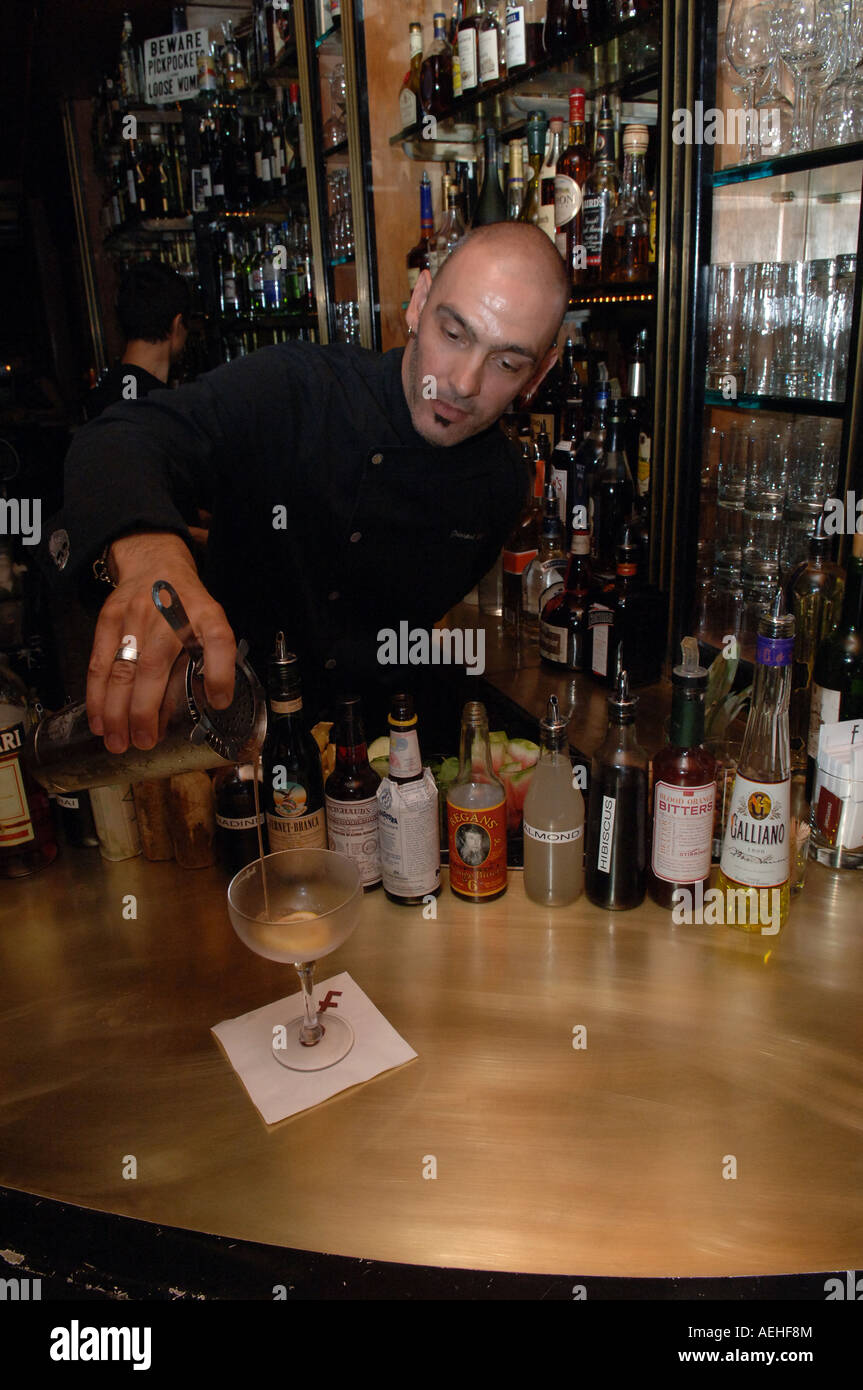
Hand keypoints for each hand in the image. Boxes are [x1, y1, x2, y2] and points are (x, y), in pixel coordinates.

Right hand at [86, 532, 235, 753]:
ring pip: (122, 668)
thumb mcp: (210, 625)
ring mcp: (134, 616)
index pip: (217, 638)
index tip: (218, 701)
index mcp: (203, 616)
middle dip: (146, 709)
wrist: (154, 563)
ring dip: (117, 710)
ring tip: (118, 742)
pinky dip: (97, 695)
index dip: (220, 670)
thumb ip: (214, 661)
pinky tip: (99, 720)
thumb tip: (213, 703)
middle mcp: (168, 615)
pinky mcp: (108, 619)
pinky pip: (100, 662)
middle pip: (156, 665)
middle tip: (144, 742)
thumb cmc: (185, 606)